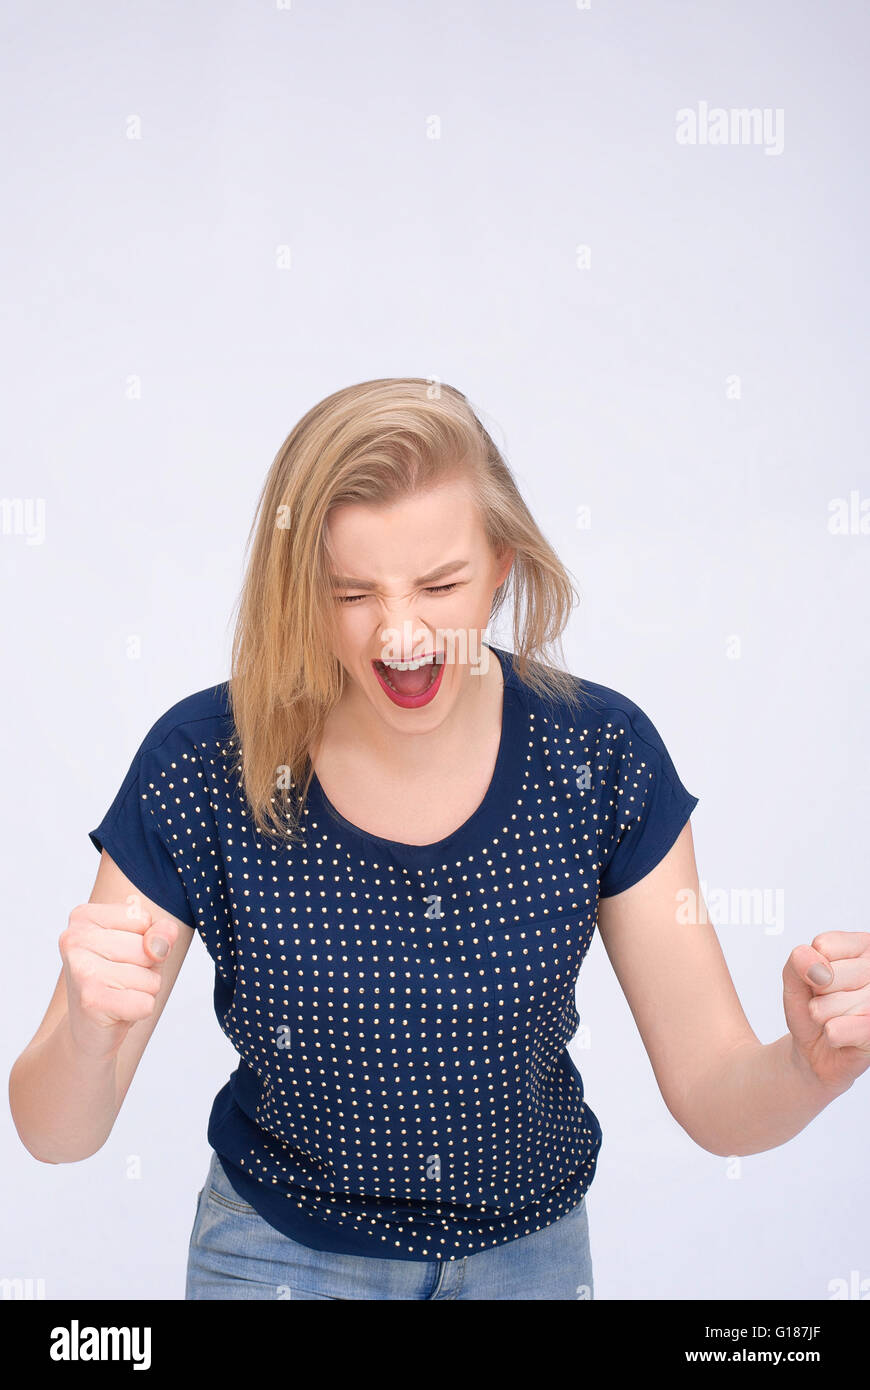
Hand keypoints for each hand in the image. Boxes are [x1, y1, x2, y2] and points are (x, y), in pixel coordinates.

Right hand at [59, 895, 178, 1061]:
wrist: (88, 1029)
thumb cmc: (118, 979)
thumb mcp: (143, 945)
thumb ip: (160, 932)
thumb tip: (160, 943)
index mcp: (83, 917)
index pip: (143, 919)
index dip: (145, 941)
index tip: (120, 956)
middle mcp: (75, 939)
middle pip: (148, 949)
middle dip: (146, 969)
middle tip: (119, 980)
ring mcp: (81, 970)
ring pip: (150, 977)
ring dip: (143, 990)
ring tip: (117, 994)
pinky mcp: (91, 1000)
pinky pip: (145, 1003)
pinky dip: (140, 1010)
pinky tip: (117, 1011)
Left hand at [783, 931, 869, 1090]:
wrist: (817, 1048)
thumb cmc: (812, 1005)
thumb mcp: (795, 977)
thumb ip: (799, 961)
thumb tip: (812, 962)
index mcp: (864, 947)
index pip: (824, 946)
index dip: (811, 967)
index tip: (819, 978)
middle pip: (827, 977)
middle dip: (817, 993)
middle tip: (828, 1001)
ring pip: (830, 1005)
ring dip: (822, 1015)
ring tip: (835, 1017)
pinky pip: (837, 1031)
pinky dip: (830, 1034)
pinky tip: (841, 1034)